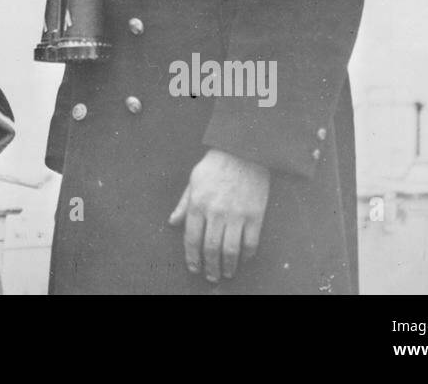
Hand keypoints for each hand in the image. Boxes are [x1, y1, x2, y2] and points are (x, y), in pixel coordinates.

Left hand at [167, 148, 270, 282]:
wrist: (242, 150)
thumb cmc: (215, 165)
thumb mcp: (193, 181)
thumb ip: (183, 204)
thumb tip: (172, 222)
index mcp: (198, 204)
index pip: (192, 238)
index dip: (192, 257)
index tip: (194, 268)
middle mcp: (216, 212)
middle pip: (211, 248)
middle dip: (210, 267)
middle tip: (211, 277)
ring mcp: (237, 214)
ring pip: (230, 249)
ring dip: (228, 266)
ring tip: (227, 273)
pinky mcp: (255, 215)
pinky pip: (251, 242)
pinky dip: (246, 255)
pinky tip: (243, 259)